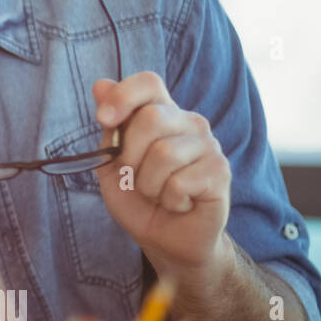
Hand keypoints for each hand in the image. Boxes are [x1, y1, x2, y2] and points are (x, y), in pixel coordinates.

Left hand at [90, 71, 232, 283]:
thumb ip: (109, 127)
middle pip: (151, 118)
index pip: (148, 83)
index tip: (104, 120)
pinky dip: (168, 200)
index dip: (124, 96)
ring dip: (149, 185)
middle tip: (136, 179)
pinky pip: (180, 181)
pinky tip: (178, 203)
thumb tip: (100, 84)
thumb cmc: (138, 198)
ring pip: (164, 153)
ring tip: (158, 194)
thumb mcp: (110, 163)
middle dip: (130, 157)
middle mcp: (188, 122)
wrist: (165, 238)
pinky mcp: (220, 171)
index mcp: (161, 113)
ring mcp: (208, 145)